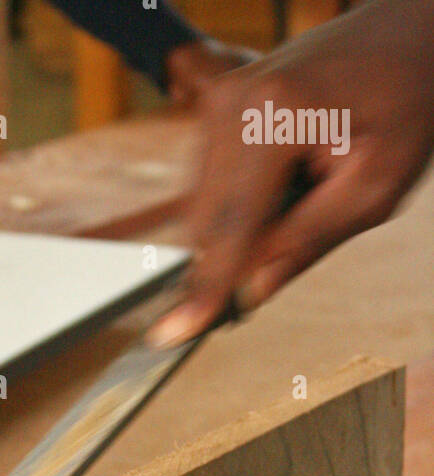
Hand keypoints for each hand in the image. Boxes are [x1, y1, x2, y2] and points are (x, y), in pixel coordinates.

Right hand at [151, 0, 433, 345]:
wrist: (407, 37)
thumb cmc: (406, 101)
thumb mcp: (374, 188)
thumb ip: (306, 243)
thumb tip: (251, 293)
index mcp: (272, 119)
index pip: (230, 228)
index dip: (205, 290)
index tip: (170, 336)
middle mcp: (233, 102)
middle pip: (208, 223)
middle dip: (242, 251)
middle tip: (308, 221)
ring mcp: (219, 97)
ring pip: (206, 208)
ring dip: (248, 221)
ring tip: (309, 181)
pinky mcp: (216, 101)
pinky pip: (211, 182)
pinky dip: (243, 199)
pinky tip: (288, 175)